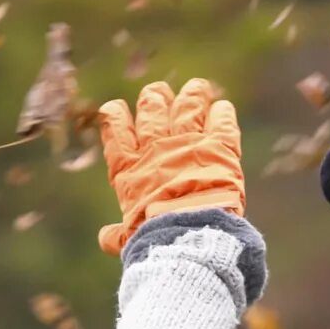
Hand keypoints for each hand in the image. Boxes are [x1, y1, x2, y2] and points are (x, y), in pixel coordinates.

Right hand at [96, 78, 243, 255]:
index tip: (116, 108)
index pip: (114, 127)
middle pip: (152, 108)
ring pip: (187, 105)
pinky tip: (223, 108)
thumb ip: (118, 235)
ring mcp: (188, 143)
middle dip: (154, 98)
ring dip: (191, 95)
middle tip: (159, 94)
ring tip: (196, 88)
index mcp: (130, 168)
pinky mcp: (219, 147)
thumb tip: (106, 240)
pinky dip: (223, 113)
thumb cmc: (155, 238)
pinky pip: (221, 121)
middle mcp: (156, 148)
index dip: (115, 114)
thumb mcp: (131, 237)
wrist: (189, 235)